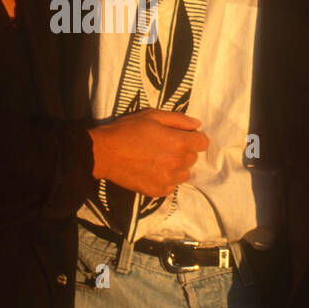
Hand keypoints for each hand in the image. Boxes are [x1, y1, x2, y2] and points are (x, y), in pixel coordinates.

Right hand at [88, 109, 209, 197]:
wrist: (104, 153)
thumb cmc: (127, 130)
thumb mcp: (152, 116)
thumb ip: (178, 119)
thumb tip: (197, 124)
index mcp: (179, 143)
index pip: (203, 143)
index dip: (194, 137)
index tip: (183, 136)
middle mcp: (177, 163)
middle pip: (193, 158)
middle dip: (184, 151)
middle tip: (165, 146)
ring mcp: (168, 180)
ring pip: (184, 173)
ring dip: (176, 167)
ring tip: (158, 160)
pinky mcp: (158, 191)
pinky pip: (171, 186)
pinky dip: (166, 179)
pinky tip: (152, 171)